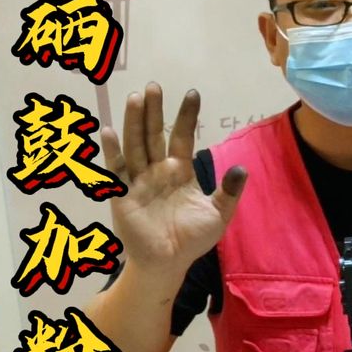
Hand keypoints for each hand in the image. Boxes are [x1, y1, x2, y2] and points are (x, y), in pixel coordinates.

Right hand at [100, 82, 246, 276]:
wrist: (169, 264)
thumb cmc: (191, 239)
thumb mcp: (218, 214)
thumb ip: (229, 191)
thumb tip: (242, 167)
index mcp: (179, 171)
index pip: (182, 137)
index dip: (187, 116)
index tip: (193, 94)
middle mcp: (157, 171)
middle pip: (154, 135)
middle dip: (154, 111)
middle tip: (154, 87)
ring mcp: (138, 181)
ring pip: (135, 146)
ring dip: (134, 122)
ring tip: (136, 98)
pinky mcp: (122, 195)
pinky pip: (116, 170)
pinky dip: (112, 151)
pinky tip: (109, 131)